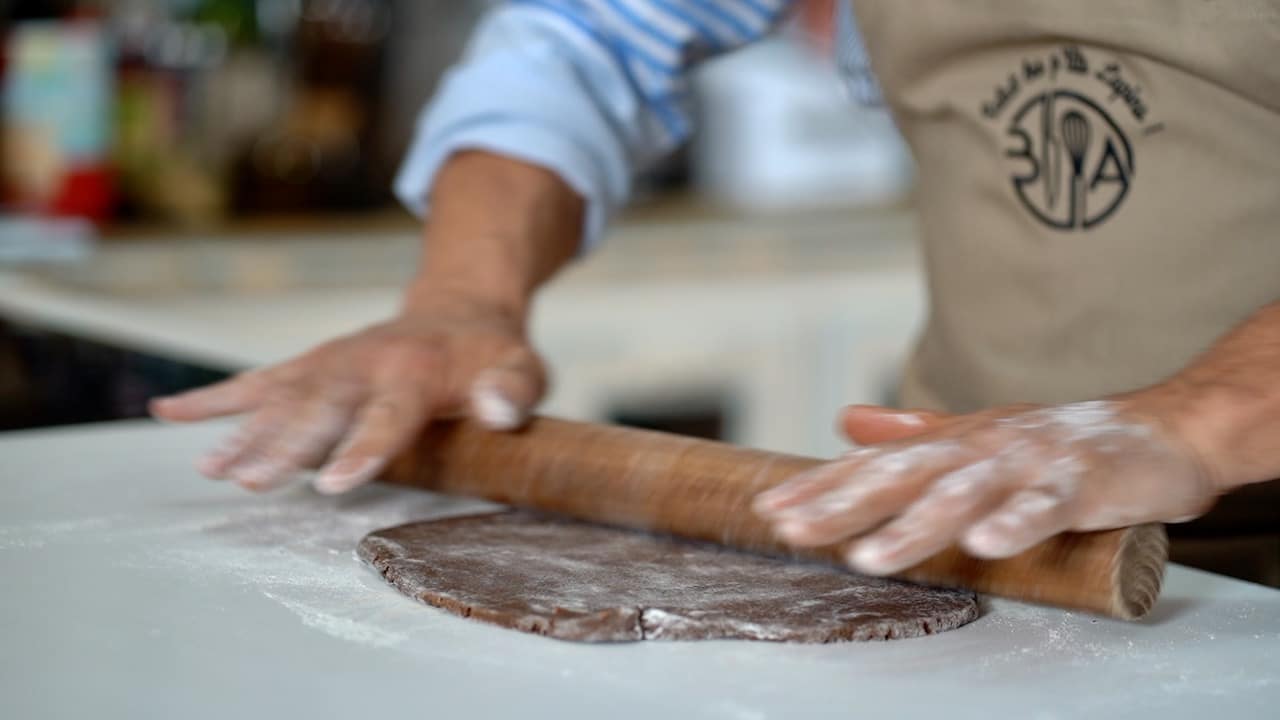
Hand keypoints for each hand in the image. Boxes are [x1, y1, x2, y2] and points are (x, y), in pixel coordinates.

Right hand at [149, 291, 545, 493]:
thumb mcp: (522, 368)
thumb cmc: (491, 354)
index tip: (330, 483)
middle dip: (284, 445)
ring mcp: (330, 364)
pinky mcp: (309, 366)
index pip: (387, 415)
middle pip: (319, 409)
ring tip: (210, 469)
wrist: (459, 310)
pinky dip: (212, 397)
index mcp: (416, 371)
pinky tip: (166, 412)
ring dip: (244, 432)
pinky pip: (257, 381)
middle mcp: (364, 364)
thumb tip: (498, 412)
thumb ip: (514, 390)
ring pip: (280, 399)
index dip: (361, 449)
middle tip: (250, 481)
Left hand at [753, 397, 1220, 574]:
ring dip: (914, 527)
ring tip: (867, 557)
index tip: (768, 508)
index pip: (876, 465)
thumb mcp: (978, 434)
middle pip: (903, 477)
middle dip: (844, 504)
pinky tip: (985, 546)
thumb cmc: (1063, 440)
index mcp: (954, 441)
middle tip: (791, 530)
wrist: (1163, 428)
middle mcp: (981, 446)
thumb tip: (846, 422)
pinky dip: (1015, 524)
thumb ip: (914, 432)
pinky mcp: (1079, 481)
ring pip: (962, 495)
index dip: (822, 486)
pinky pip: (1043, 505)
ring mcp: (1028, 461)